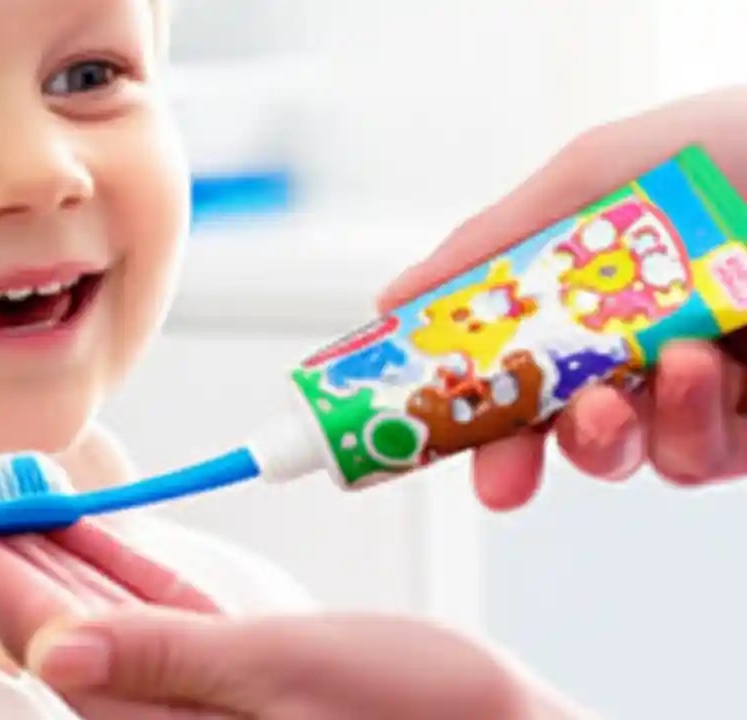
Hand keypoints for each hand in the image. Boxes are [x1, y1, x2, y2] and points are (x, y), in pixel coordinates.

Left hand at [0, 453, 574, 718]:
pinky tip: (70, 511)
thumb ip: (166, 661)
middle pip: (38, 604)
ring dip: (27, 533)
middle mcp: (152, 699)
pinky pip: (139, 593)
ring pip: (81, 593)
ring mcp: (183, 675)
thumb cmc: (415, 718)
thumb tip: (55, 652)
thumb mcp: (287, 677)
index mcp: (153, 712)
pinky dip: (99, 547)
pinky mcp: (220, 653)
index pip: (32, 621)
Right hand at [379, 87, 746, 508]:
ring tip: (625, 385)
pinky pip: (703, 460)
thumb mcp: (591, 176)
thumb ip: (491, 245)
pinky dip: (689, 426)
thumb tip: (394, 298)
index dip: (461, 407)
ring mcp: (706, 384)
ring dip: (607, 437)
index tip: (422, 433)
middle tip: (504, 467)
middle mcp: (641, 343)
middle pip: (556, 429)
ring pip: (629, 457)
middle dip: (519, 457)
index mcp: (590, 293)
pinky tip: (696, 368)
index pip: (508, 364)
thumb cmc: (733, 146)